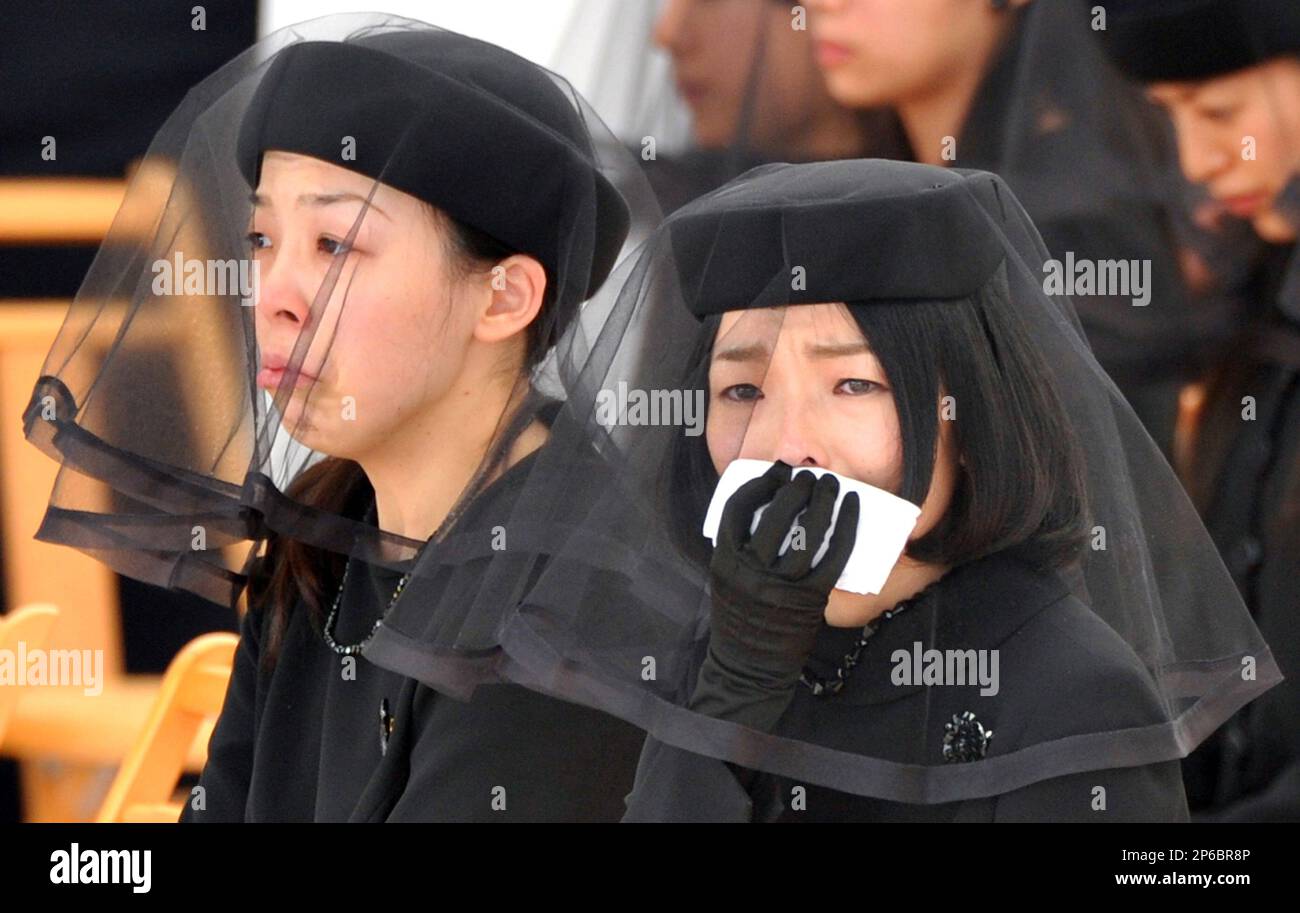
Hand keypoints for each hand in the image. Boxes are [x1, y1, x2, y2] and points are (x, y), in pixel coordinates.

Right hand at [689, 460, 860, 729]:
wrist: (749, 664)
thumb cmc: (738, 617)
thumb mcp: (725, 577)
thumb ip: (740, 545)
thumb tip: (768, 506)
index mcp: (726, 560)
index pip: (739, 509)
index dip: (759, 485)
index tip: (775, 473)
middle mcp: (753, 570)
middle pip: (777, 515)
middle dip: (796, 488)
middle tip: (808, 476)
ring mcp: (783, 584)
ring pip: (808, 533)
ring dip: (824, 502)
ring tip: (831, 485)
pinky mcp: (811, 596)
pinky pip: (834, 555)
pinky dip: (846, 528)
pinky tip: (853, 507)